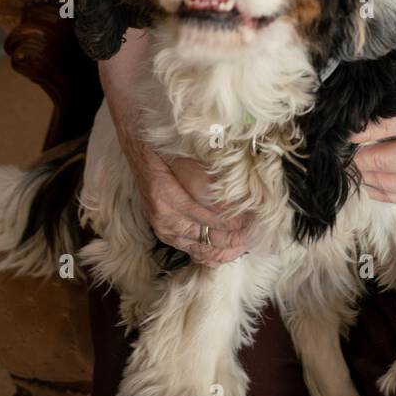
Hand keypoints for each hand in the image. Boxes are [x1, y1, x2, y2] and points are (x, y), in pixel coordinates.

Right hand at [123, 135, 252, 267]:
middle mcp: (164, 216)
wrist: (136, 142)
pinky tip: (231, 251)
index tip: (257, 216)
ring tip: (250, 240)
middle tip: (259, 229)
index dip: (235, 218)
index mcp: (166, 195)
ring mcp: (164, 228)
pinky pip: (193, 251)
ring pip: (204, 248)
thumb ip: (204, 172)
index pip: (210, 214)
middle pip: (210, 235)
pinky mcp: (166, 234)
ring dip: (229, 247)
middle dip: (237, 235)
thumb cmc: (161, 142)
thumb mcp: (182, 148)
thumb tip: (233, 192)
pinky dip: (214, 254)